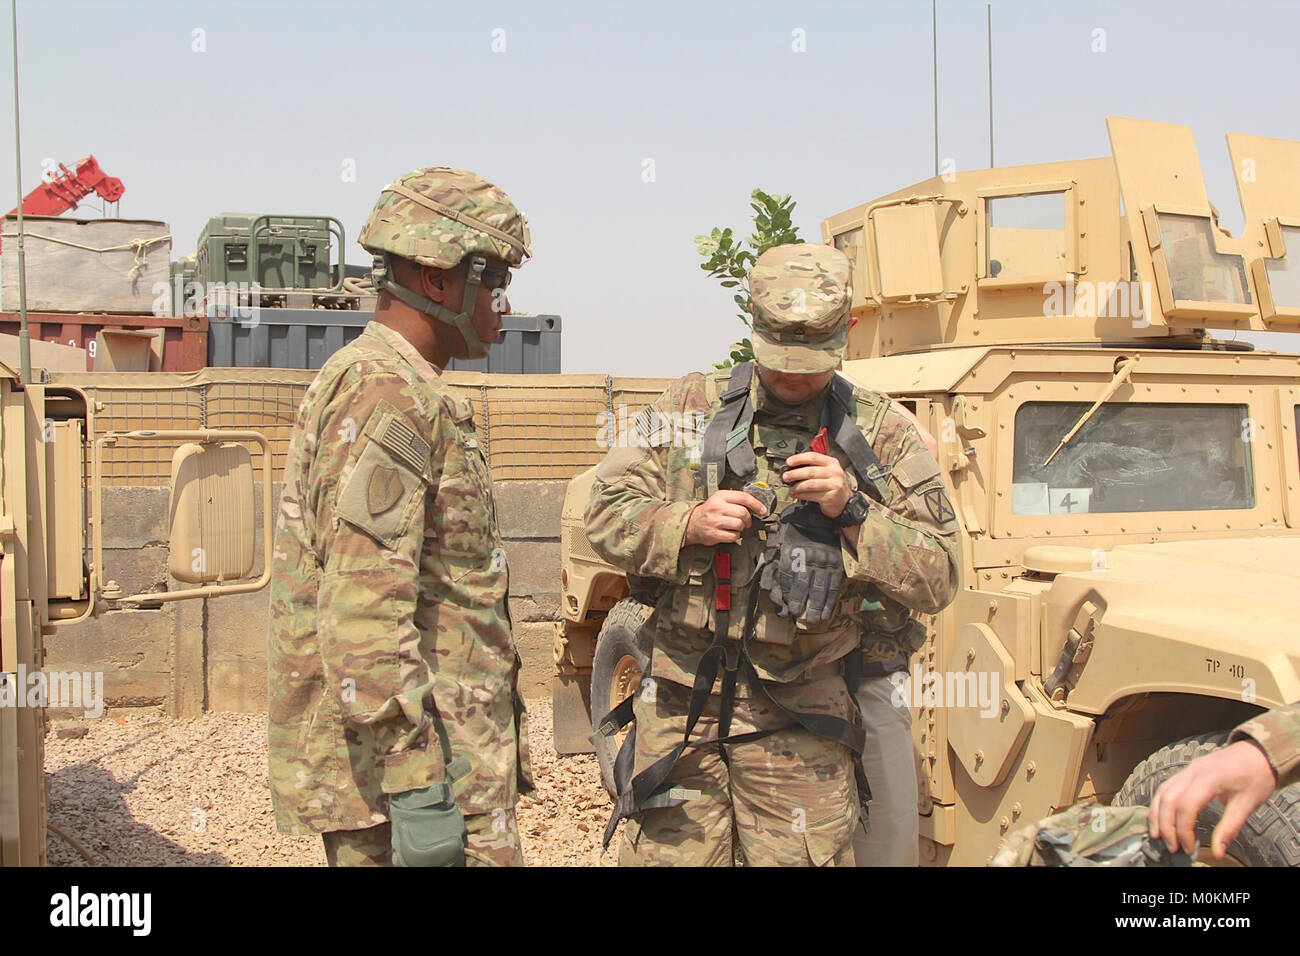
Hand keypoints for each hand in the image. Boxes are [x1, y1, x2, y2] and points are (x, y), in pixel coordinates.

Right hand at [684, 490, 767, 546]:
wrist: (693, 523)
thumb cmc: (710, 512)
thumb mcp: (721, 499)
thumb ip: (736, 500)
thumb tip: (756, 505)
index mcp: (721, 496)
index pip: (744, 497)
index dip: (756, 504)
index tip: (763, 510)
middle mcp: (717, 507)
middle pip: (743, 512)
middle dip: (748, 519)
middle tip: (745, 521)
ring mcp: (715, 521)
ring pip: (739, 524)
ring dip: (741, 527)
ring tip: (735, 527)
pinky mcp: (714, 533)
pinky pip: (733, 536)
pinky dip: (735, 536)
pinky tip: (729, 533)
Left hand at [758, 503, 843, 624]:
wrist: (817, 515)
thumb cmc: (793, 529)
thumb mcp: (779, 539)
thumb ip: (772, 561)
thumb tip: (767, 584)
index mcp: (792, 552)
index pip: (786, 578)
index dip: (783, 595)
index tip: (782, 609)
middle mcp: (807, 558)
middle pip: (802, 586)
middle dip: (798, 604)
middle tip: (795, 617)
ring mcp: (824, 562)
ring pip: (819, 589)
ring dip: (815, 607)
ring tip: (811, 621)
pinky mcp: (836, 564)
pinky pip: (833, 586)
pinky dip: (829, 601)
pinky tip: (826, 613)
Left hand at [782, 452, 850, 518]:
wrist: (845, 501)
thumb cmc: (833, 485)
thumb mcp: (828, 472)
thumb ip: (814, 467)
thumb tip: (793, 468)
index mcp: (832, 463)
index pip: (813, 457)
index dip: (799, 458)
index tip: (789, 462)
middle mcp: (834, 472)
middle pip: (810, 471)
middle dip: (795, 474)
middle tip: (786, 477)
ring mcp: (834, 485)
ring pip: (810, 484)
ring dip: (797, 487)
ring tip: (791, 489)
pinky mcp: (831, 497)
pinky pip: (812, 495)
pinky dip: (802, 495)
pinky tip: (797, 495)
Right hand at [1148, 740, 1278, 858]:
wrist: (1259, 752)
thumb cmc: (1256, 776)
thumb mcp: (1248, 804)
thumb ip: (1229, 828)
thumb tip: (1218, 853)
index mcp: (1209, 778)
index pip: (1186, 806)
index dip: (1183, 830)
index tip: (1189, 848)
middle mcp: (1192, 771)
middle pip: (1168, 799)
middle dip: (1166, 826)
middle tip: (1172, 847)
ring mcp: (1187, 769)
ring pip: (1162, 792)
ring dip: (1157, 815)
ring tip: (1158, 836)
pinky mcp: (1187, 771)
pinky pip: (1166, 787)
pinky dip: (1160, 804)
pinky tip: (1162, 817)